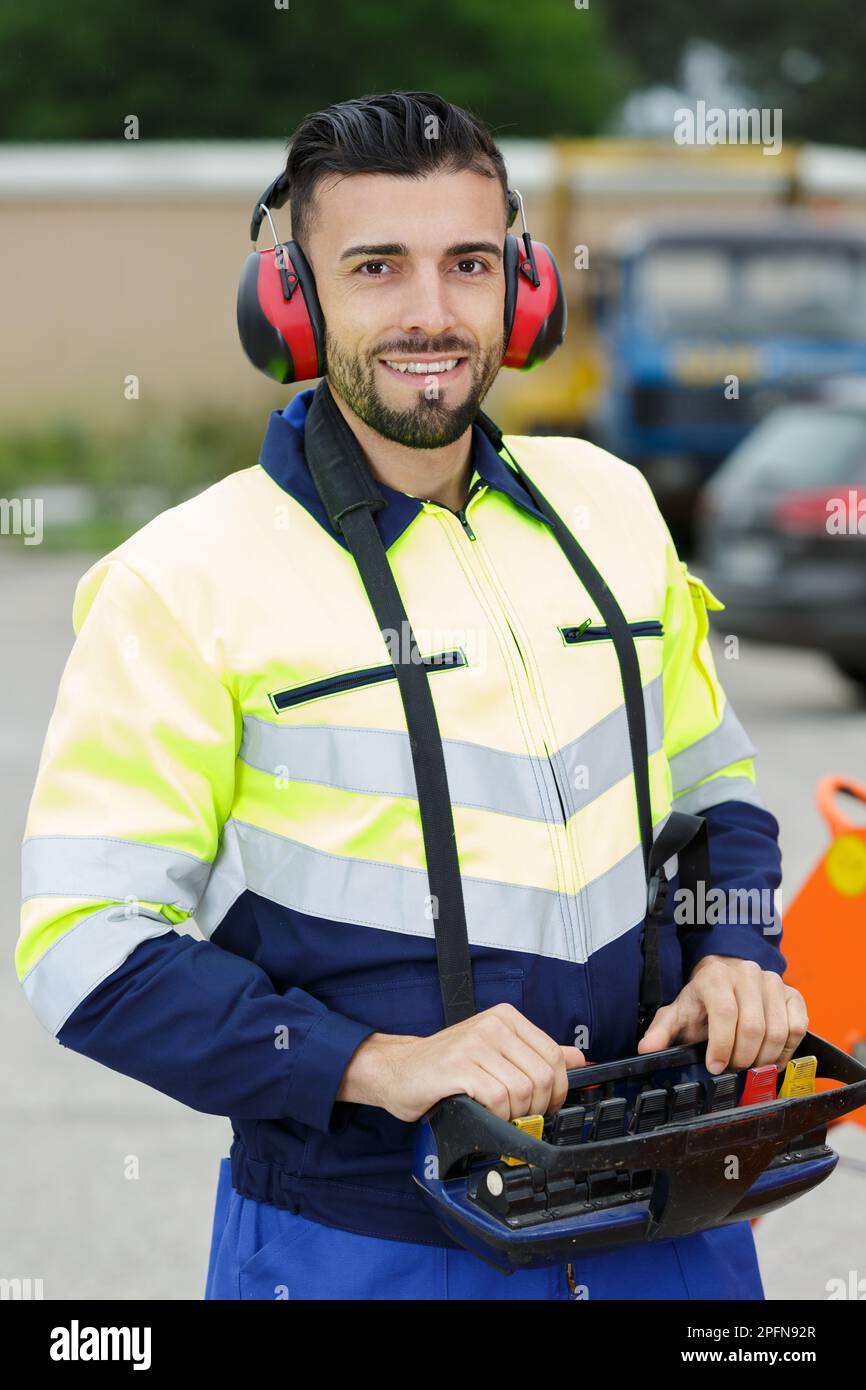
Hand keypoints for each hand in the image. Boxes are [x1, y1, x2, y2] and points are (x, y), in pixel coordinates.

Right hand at [336, 1003, 584, 1122]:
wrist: (398, 1070)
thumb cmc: (447, 1066)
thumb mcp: (495, 1053)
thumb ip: (535, 1054)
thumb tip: (578, 1059)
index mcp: (506, 1018)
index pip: (554, 1056)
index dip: (558, 1090)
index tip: (546, 1105)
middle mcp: (492, 1025)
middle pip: (544, 1076)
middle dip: (539, 1107)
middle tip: (522, 1117)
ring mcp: (474, 1043)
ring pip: (524, 1090)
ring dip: (516, 1114)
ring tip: (500, 1115)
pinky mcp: (457, 1066)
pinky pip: (498, 1099)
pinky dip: (497, 1117)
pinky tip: (485, 1114)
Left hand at [636, 955, 807, 1073]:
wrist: (726, 977)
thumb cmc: (702, 1000)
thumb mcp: (678, 1013)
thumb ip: (662, 1031)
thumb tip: (646, 1049)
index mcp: (715, 977)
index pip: (725, 1013)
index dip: (722, 1045)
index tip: (716, 1067)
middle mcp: (747, 974)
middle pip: (754, 1026)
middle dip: (743, 1057)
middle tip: (733, 1070)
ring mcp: (773, 982)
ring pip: (778, 1030)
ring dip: (765, 1058)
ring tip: (750, 1066)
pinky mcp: (792, 994)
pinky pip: (798, 1027)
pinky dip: (786, 1050)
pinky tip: (771, 1058)